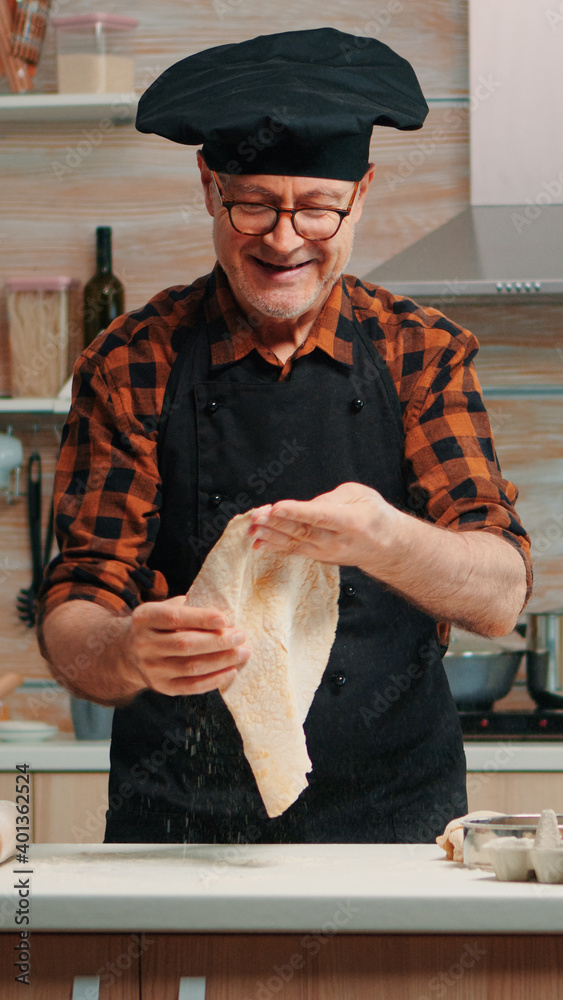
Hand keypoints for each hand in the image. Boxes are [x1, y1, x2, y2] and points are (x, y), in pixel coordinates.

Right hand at [124, 595, 249, 696]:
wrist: (128, 653)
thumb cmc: (157, 625)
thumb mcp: (163, 608)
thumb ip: (187, 607)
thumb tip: (222, 611)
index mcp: (145, 618)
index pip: (174, 618)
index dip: (201, 618)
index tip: (225, 618)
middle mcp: (145, 644)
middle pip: (185, 644)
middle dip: (218, 641)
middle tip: (241, 636)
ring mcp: (152, 668)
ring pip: (192, 667)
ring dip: (221, 660)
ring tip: (243, 653)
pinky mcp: (162, 687)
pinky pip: (192, 686)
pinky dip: (214, 680)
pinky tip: (231, 671)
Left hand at [248, 482, 402, 567]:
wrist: (387, 547)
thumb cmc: (373, 515)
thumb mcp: (361, 495)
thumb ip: (332, 498)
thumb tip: (305, 506)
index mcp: (352, 522)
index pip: (320, 516)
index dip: (297, 511)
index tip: (276, 507)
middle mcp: (338, 540)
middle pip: (303, 531)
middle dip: (276, 523)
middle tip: (256, 516)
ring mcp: (327, 552)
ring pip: (295, 543)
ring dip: (271, 535)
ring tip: (252, 528)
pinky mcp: (319, 557)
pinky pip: (295, 552)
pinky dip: (275, 547)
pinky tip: (259, 542)